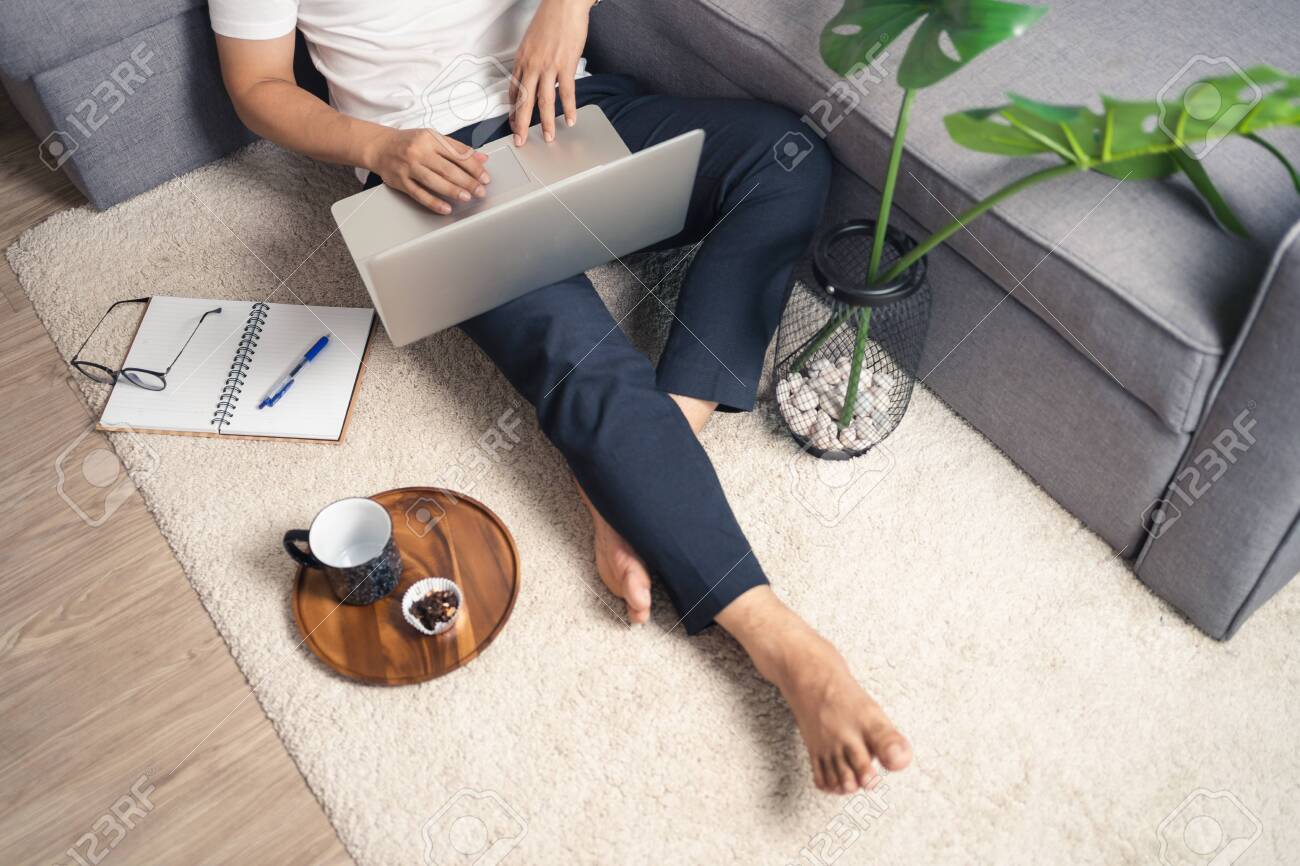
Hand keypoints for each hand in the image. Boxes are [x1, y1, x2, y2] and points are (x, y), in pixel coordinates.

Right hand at [364, 127, 489, 213]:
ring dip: (452, 191)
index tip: (485, 177)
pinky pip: (419, 194)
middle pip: (447, 168)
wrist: (379, 146)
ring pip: (434, 181)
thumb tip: (482, 158)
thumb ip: (457, 148)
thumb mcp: (433, 138)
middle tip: (480, 191)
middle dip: (467, 181)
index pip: (457, 153)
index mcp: (430, 138)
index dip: (474, 167)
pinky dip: (433, 202)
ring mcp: (409, 167)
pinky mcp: (400, 181)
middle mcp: (419, 151)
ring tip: (467, 197)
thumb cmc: (409, 142)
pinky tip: (446, 208)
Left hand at [510, 0, 592, 144]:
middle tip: (520, 141)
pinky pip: (567, 92)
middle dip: (521, 124)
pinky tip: (571, 120)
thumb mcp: (532, 40)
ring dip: (546, 123)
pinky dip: (570, 108)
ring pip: (544, 101)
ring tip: (548, 137)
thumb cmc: (550, 18)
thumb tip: (535, 74)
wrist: (564, 3)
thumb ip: (531, 60)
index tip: (513, 123)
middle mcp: (532, 65)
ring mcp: (548, 66)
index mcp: (521, 59)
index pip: (514, 90)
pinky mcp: (566, 65)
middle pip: (524, 100)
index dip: (513, 109)